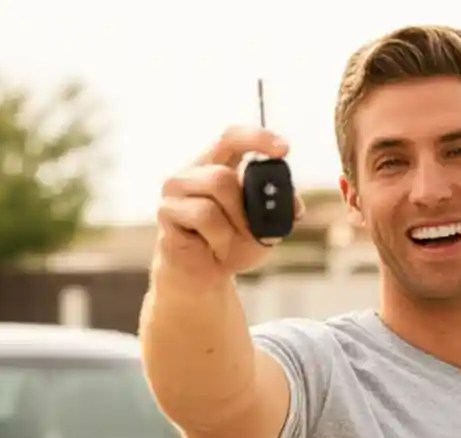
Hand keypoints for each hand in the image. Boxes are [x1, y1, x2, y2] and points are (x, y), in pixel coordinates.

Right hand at [155, 126, 302, 285]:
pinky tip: (213, 249)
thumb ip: (280, 210)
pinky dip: (219, 236)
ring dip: (233, 225)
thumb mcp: (266, 229)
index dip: (258, 138)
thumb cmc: (232, 246)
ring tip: (229, 245)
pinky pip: (202, 214)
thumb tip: (294, 205)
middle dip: (245, 208)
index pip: (233, 137)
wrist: (203, 276)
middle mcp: (193, 171)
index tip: (284, 150)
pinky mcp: (166, 211)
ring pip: (215, 187)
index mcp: (218, 165)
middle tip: (252, 232)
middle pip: (224, 174)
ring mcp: (175, 189)